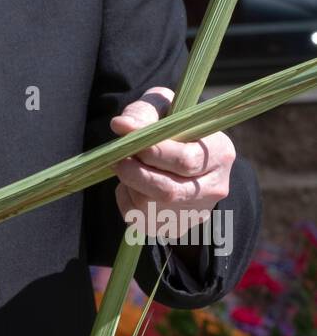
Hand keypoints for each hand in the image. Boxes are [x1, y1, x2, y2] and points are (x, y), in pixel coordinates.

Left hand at [110, 86, 234, 244]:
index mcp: (220, 153)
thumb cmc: (172, 126)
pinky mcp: (177, 227)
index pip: (185, 160)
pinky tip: (132, 184)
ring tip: (127, 167)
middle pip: (169, 190)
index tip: (126, 136)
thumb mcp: (163, 108)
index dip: (152, 150)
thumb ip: (144, 112)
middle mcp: (214, 187)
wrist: (181, 155)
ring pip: (151, 207)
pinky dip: (127, 200)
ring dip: (130, 185)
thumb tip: (121, 125)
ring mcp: (197, 211)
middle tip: (116, 158)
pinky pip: (141, 220)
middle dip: (135, 173)